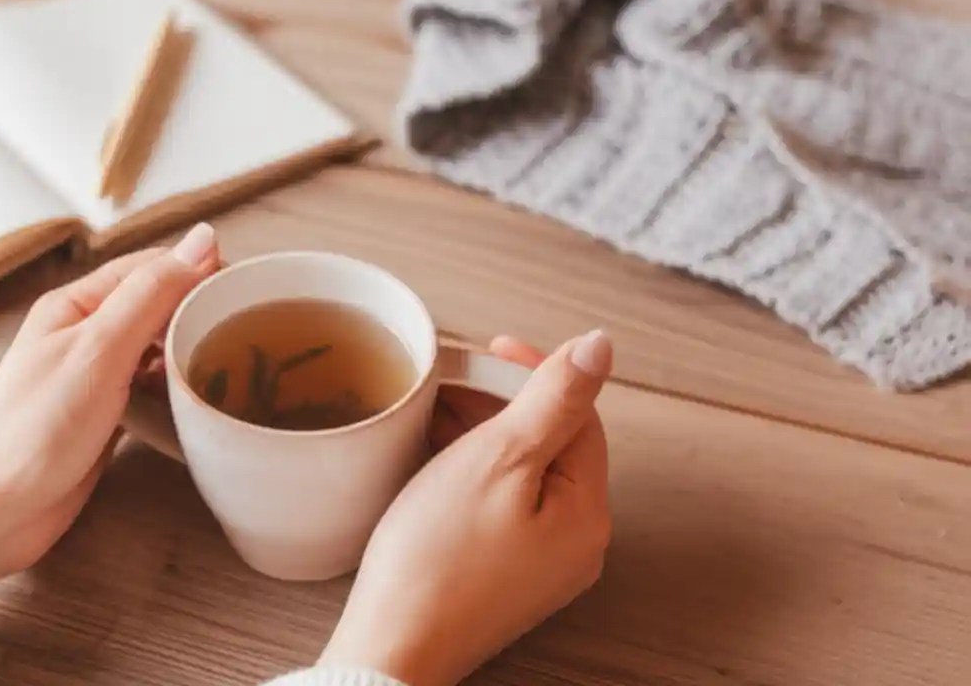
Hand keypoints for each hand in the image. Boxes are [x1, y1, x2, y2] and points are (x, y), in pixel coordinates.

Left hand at [0, 223, 218, 655]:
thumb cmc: (38, 428)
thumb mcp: (100, 349)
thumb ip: (151, 294)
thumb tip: (203, 238)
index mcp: (76, 304)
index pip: (151, 267)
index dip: (199, 270)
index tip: (247, 287)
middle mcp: (83, 333)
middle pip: (154, 303)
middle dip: (198, 308)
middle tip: (249, 326)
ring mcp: (92, 375)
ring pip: (154, 345)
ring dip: (188, 346)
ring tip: (233, 358)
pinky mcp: (102, 414)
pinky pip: (148, 384)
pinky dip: (174, 384)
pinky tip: (198, 395)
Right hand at [319, 331, 613, 685]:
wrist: (393, 647)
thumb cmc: (437, 558)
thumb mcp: (498, 460)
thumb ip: (553, 400)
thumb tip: (600, 346)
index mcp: (587, 512)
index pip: (579, 416)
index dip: (537, 372)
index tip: (490, 350)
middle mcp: (576, 542)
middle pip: (552, 444)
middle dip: (504, 403)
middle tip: (453, 383)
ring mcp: (541, 564)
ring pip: (524, 473)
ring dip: (485, 435)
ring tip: (437, 415)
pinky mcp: (505, 577)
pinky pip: (503, 506)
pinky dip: (474, 473)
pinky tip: (438, 463)